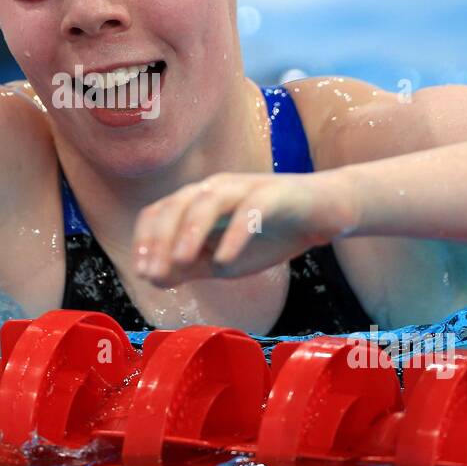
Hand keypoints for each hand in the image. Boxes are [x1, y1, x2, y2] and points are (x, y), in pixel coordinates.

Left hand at [132, 171, 357, 287]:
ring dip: (190, 232)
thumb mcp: (223, 259)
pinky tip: (226, 260)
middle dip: (162, 239)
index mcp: (199, 200)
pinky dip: (234, 235)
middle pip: (177, 203)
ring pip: (208, 201)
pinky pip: (249, 211)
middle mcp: (216, 188)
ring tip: (183, 262)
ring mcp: (245, 187)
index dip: (146, 240)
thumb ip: (189, 267)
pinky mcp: (275, 194)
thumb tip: (153, 278)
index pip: (160, 211)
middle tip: (156, 272)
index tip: (143, 272)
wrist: (323, 215)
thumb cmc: (270, 235)